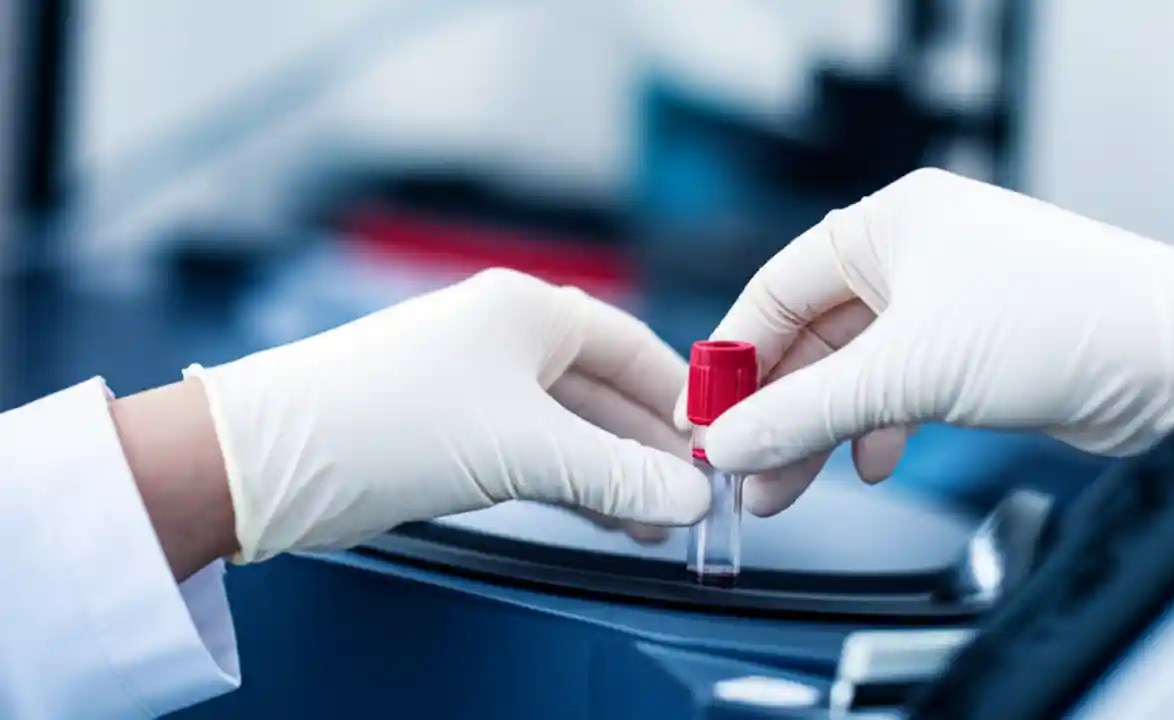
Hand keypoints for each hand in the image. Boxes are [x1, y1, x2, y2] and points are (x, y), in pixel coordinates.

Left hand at [188, 268, 707, 561]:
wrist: (272, 461)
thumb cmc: (388, 421)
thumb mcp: (523, 448)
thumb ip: (615, 473)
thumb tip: (687, 496)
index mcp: (526, 311)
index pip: (632, 347)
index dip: (679, 398)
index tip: (715, 445)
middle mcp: (502, 338)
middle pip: (603, 391)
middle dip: (646, 449)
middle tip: (688, 499)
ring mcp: (474, 386)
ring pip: (568, 429)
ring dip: (610, 475)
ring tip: (652, 523)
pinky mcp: (450, 431)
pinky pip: (532, 455)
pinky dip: (569, 486)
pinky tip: (599, 516)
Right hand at [681, 169, 1173, 516]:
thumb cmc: (1063, 323)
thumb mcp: (907, 372)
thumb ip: (805, 410)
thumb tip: (729, 440)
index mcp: (889, 225)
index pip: (777, 290)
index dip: (733, 358)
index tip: (702, 416)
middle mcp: (913, 255)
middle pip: (810, 338)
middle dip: (776, 408)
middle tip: (741, 466)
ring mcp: (944, 302)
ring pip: (852, 371)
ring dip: (819, 429)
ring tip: (787, 485)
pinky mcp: (973, 348)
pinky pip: (896, 388)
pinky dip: (875, 428)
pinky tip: (869, 462)